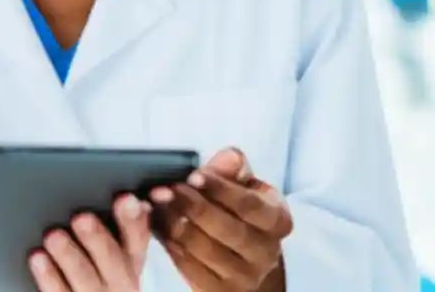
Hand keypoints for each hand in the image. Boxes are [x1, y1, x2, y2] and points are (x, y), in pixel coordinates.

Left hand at [28, 193, 152, 290]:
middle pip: (112, 260)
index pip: (137, 237)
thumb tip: (132, 199)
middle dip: (97, 239)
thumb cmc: (102, 271)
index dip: (132, 219)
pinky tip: (38, 259)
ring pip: (84, 278)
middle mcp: (119, 282)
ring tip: (53, 236)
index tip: (125, 199)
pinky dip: (49, 277)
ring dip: (69, 257)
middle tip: (82, 219)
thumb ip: (125, 226)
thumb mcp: (120, 252)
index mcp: (131, 260)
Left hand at [149, 149, 292, 291]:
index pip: (250, 204)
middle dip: (192, 206)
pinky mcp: (219, 291)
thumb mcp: (241, 184)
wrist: (240, 254)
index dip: (220, 189)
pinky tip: (158, 227)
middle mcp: (266, 253)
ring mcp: (244, 277)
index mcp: (278, 220)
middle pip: (226, 229)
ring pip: (205, 250)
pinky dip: (171, 245)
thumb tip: (230, 156)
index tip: (192, 175)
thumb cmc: (237, 209)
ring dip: (176, 224)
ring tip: (156, 204)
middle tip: (164, 190)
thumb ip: (233, 168)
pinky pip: (190, 269)